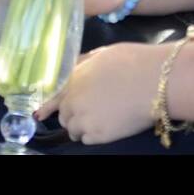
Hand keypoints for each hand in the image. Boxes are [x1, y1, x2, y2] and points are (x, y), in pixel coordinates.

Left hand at [36, 42, 160, 143]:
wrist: (154, 81)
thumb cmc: (132, 61)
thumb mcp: (102, 54)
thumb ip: (84, 63)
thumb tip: (76, 68)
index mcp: (73, 78)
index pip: (52, 97)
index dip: (46, 107)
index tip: (39, 114)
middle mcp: (73, 100)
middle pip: (64, 115)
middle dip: (72, 114)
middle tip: (87, 112)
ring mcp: (84, 119)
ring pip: (73, 130)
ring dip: (81, 127)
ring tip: (96, 122)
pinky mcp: (99, 134)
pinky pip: (87, 140)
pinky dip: (92, 136)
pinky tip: (103, 128)